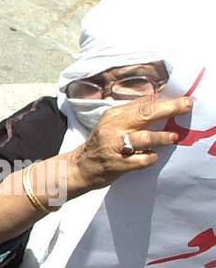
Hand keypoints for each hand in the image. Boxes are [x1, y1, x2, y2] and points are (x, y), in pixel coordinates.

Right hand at [65, 94, 191, 197]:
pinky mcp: (117, 165)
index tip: (184, 99)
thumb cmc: (102, 144)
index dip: (165, 100)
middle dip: (169, 109)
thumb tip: (159, 100)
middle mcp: (113, 128)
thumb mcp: (112, 123)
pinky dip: (151, 158)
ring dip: (162, 137)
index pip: (143, 103)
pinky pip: (141, 160)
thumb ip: (133, 113)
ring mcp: (115, 147)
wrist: (79, 168)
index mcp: (114, 115)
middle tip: (186, 106)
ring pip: (144, 138)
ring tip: (173, 138)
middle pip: (145, 115)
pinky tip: (152, 156)